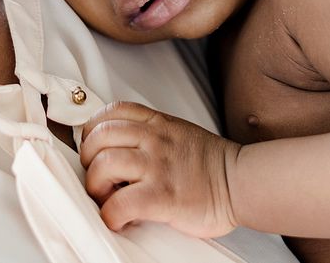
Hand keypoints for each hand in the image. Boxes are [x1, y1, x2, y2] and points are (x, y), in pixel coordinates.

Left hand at [79, 101, 241, 237]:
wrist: (240, 182)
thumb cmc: (211, 164)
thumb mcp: (178, 132)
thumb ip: (150, 132)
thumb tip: (118, 146)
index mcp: (158, 123)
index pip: (112, 111)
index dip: (93, 129)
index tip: (94, 148)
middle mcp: (154, 139)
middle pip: (99, 136)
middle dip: (88, 159)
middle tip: (99, 177)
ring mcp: (157, 165)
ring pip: (103, 165)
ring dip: (96, 186)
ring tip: (108, 198)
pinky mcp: (162, 195)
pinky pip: (118, 204)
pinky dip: (111, 215)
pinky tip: (120, 219)